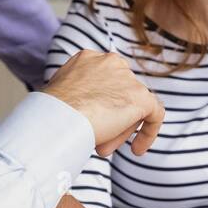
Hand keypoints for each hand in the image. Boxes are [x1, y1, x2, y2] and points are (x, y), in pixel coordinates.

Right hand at [42, 49, 164, 156]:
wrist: (58, 118)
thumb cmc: (52, 113)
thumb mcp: (62, 96)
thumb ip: (80, 96)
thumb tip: (88, 113)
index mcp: (89, 58)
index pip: (104, 82)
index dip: (99, 105)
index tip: (91, 122)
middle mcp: (111, 63)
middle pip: (120, 93)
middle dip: (110, 118)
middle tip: (96, 139)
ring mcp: (128, 79)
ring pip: (133, 106)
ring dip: (119, 129)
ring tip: (102, 146)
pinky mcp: (141, 97)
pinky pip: (155, 114)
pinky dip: (148, 132)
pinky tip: (137, 149)